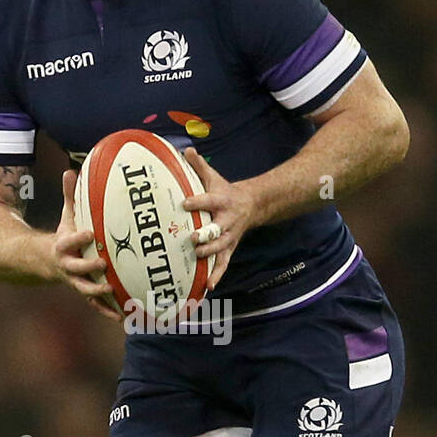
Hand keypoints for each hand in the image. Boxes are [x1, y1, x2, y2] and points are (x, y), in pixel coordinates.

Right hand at [53, 169, 121, 320]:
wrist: (44, 263)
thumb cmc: (63, 236)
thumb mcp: (65, 217)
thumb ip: (70, 196)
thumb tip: (71, 170)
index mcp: (63, 246)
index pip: (68, 241)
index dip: (77, 237)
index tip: (88, 232)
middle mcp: (68, 266)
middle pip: (77, 268)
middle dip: (89, 267)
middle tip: (104, 264)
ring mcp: (75, 281)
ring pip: (85, 290)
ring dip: (98, 293)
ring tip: (113, 292)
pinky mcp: (83, 292)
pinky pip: (95, 305)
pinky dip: (107, 311)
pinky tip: (122, 316)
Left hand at [181, 148, 256, 290]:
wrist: (252, 205)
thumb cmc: (225, 191)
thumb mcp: (214, 177)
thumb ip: (198, 166)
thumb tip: (185, 150)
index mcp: (221, 201)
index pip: (208, 200)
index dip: (197, 202)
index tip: (185, 203)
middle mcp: (226, 221)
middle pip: (217, 229)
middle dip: (206, 234)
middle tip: (193, 239)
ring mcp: (228, 237)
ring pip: (220, 248)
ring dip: (209, 254)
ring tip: (197, 259)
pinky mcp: (229, 248)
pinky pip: (223, 263)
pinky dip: (217, 275)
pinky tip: (209, 286)